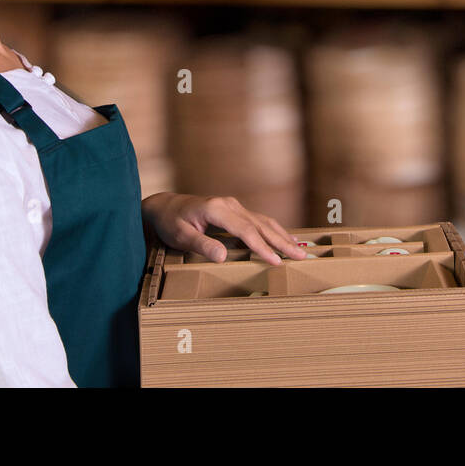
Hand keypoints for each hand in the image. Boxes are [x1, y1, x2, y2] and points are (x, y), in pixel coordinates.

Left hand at [141, 193, 307, 264]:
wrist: (164, 207)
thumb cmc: (170, 222)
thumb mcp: (180, 236)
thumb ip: (201, 245)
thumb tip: (223, 256)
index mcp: (217, 209)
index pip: (246, 230)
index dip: (262, 247)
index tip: (276, 261)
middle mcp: (229, 205)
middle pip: (260, 225)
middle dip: (281, 242)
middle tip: (300, 256)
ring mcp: (233, 206)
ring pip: (263, 221)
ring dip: (282, 236)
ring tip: (299, 250)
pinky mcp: (234, 210)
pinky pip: (258, 220)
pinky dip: (273, 230)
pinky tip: (284, 238)